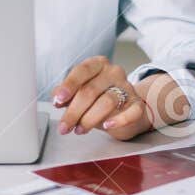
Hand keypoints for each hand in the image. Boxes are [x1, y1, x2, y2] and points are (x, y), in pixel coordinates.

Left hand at [49, 57, 191, 141]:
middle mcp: (113, 72)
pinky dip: (119, 120)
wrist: (125, 107)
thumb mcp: (80, 92)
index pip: (82, 70)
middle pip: (91, 90)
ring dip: (89, 119)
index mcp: (98, 64)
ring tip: (79, 130)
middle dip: (74, 111)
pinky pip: (131, 112)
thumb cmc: (98, 97)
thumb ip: (68, 94)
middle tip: (64, 127)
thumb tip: (57, 98)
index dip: (69, 85)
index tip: (58, 100)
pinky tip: (107, 126)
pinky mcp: (137, 104)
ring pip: (107, 102)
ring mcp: (127, 87)